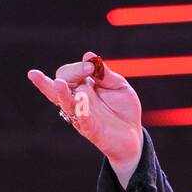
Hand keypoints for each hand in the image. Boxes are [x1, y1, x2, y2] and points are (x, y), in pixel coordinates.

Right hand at [27, 51, 142, 169]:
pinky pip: (84, 122)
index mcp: (81, 87)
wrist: (133, 135)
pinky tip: (80, 103)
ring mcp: (83, 116)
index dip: (77, 68)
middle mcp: (77, 101)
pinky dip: (82, 113)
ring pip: (66, 105)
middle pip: (58, 87)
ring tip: (58, 84)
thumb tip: (89, 56)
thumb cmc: (123, 109)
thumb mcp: (118, 85)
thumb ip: (104, 73)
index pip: (67, 74)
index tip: (91, 67)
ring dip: (62, 94)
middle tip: (78, 71)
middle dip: (63, 76)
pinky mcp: (93, 131)